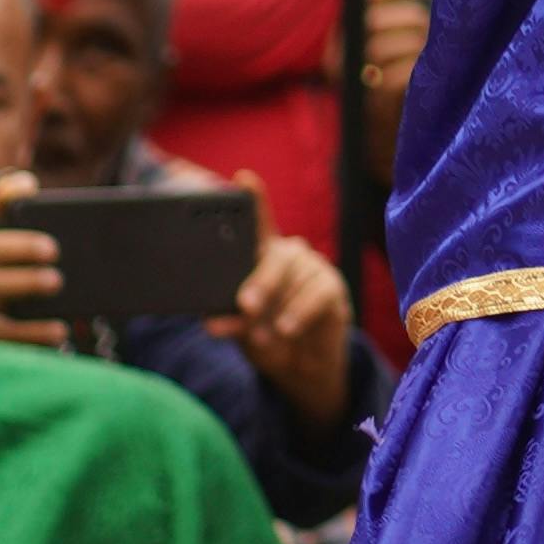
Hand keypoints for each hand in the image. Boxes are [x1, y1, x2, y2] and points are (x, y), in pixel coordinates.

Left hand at [212, 201, 350, 426]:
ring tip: (263, 337)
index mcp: (261, 256)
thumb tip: (212, 321)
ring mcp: (312, 267)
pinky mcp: (332, 287)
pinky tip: (287, 330)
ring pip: (295, 277)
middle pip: (276, 255)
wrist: (299, 366)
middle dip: (260, 282)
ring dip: (277, 309)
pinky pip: (316, 293)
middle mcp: (287, 255)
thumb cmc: (266, 334)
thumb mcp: (242, 326)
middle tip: (245, 306)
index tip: (243, 178)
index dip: (254, 197)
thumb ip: (229, 318)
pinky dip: (298, 314)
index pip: (257, 222)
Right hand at [359, 0, 436, 183]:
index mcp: (351, 27)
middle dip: (410, 15)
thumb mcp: (413, 30)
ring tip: (438, 46)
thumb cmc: (411, 71)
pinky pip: (391, 79)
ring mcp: (352, 83)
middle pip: (372, 19)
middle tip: (437, 20)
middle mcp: (341, 53)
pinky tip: (434, 69)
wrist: (398, 136)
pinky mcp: (369, 108)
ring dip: (415, 43)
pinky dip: (416, 70)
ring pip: (380, 48)